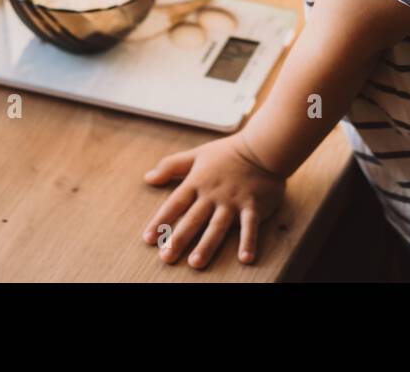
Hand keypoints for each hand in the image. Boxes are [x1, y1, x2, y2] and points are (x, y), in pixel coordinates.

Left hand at [141, 134, 284, 268]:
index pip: (175, 204)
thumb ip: (171, 166)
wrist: (262, 147)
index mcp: (198, 182)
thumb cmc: (228, 152)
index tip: (148, 239)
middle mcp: (213, 194)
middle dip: (179, 238)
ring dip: (207, 244)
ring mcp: (233, 201)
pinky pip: (250, 226)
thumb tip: (148, 177)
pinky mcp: (254, 206)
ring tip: (196, 263)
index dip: (161, 221)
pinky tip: (245, 258)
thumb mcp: (196, 155)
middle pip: (193, 219)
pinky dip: (248, 241)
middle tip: (166, 257)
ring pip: (218, 225)